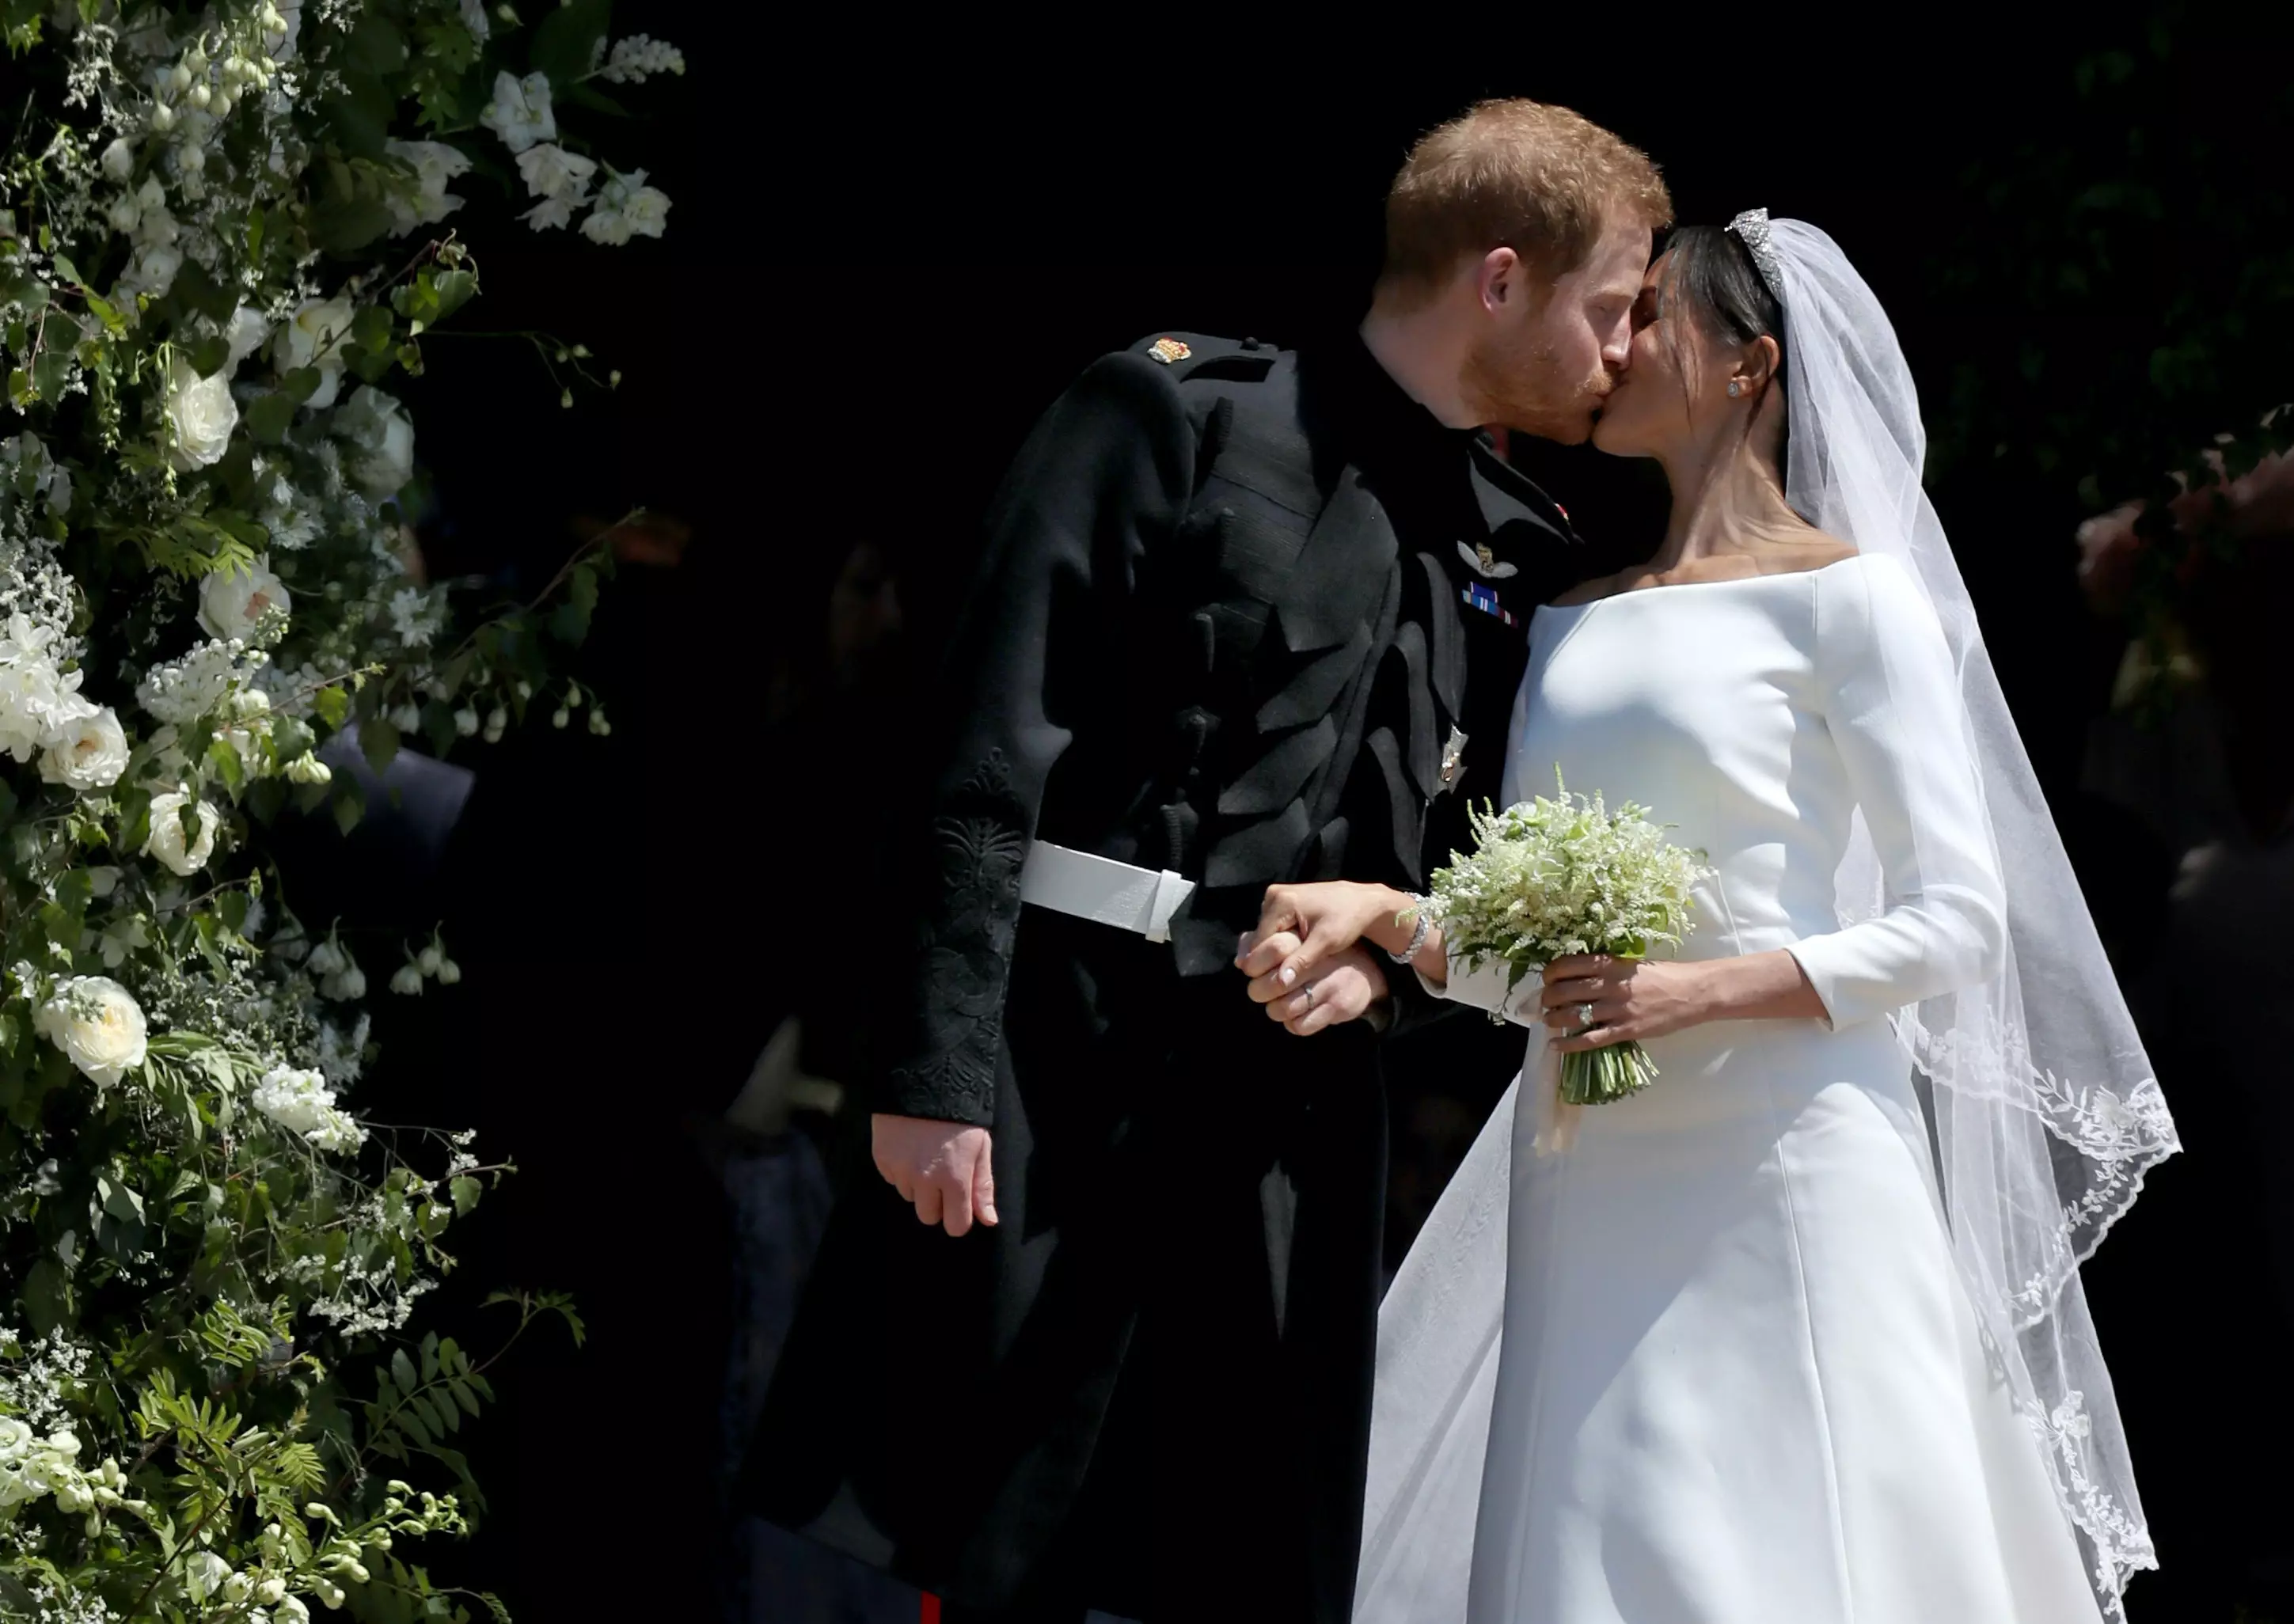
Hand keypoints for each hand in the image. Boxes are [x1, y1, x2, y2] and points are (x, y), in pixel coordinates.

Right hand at [871, 1114, 997, 1236]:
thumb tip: (988, 1221)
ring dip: (917, 1184)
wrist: (924, 1080)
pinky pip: (892, 1179)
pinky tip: (910, 1147)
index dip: (959, 1218)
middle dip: (936, 1202)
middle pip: (928, 1217)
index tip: (960, 1203)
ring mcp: (901, 1171)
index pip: (955, 1226)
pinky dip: (901, 1169)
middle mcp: (925, 1180)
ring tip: (926, 1153)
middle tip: (942, 1175)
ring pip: (909, 1196)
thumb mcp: (980, 1147)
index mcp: (955, 1178)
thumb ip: (982, 1186)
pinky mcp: (882, 1160)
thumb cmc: (960, 1116)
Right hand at [1235, 881, 1415, 989]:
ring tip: (1291, 964)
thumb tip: (1280, 982)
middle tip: (1286, 976)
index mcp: (1281, 901)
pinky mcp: (1281, 901)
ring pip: (1265, 934)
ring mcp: (1276, 896)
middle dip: (1270, 957)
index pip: (1260, 942)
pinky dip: (1280, 942)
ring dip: (1275, 951)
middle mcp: (1273, 895)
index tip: (1278, 982)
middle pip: (1260, 938)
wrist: (1362, 901)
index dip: (1266, 964)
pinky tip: (1293, 952)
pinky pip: (1272, 928)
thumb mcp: (1326, 942)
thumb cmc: (1348, 920)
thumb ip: (1302, 960)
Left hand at [1244, 930, 1391, 1034]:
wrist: (1365, 971)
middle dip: (1259, 991)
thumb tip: (1240, 961)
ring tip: (1278, 1003)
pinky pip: (1300, 1025)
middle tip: (1260, 991)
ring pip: (1284, 1008)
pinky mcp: (1338, 1007)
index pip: (1274, 948)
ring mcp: (1330, 984)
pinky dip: (1291, 1023)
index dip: (1255, 964)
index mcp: (1307, 940)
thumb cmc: (1317, 955)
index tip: (1253, 971)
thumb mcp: (1295, 940)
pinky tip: (1295, 1014)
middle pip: (1274, 983)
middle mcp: (1320, 960)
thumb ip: (1262, 943)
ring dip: (1274, 1009)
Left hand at [1537, 955, 1714, 1052]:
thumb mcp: (1631, 963)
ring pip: (1573, 1015)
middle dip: (1548, 998)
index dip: (1551, 973)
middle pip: (1564, 991)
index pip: (1568, 965)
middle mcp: (1609, 985)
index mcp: (1610, 964)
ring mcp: (1616, 1009)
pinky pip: (1590, 1039)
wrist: (1692, 992)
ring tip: (1548, 1020)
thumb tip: (1579, 976)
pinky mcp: (1625, 1030)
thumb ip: (1606, 969)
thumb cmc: (1664, 975)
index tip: (1547, 978)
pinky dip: (1569, 1044)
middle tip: (1544, 1002)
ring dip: (1554, 1019)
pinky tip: (1556, 1045)